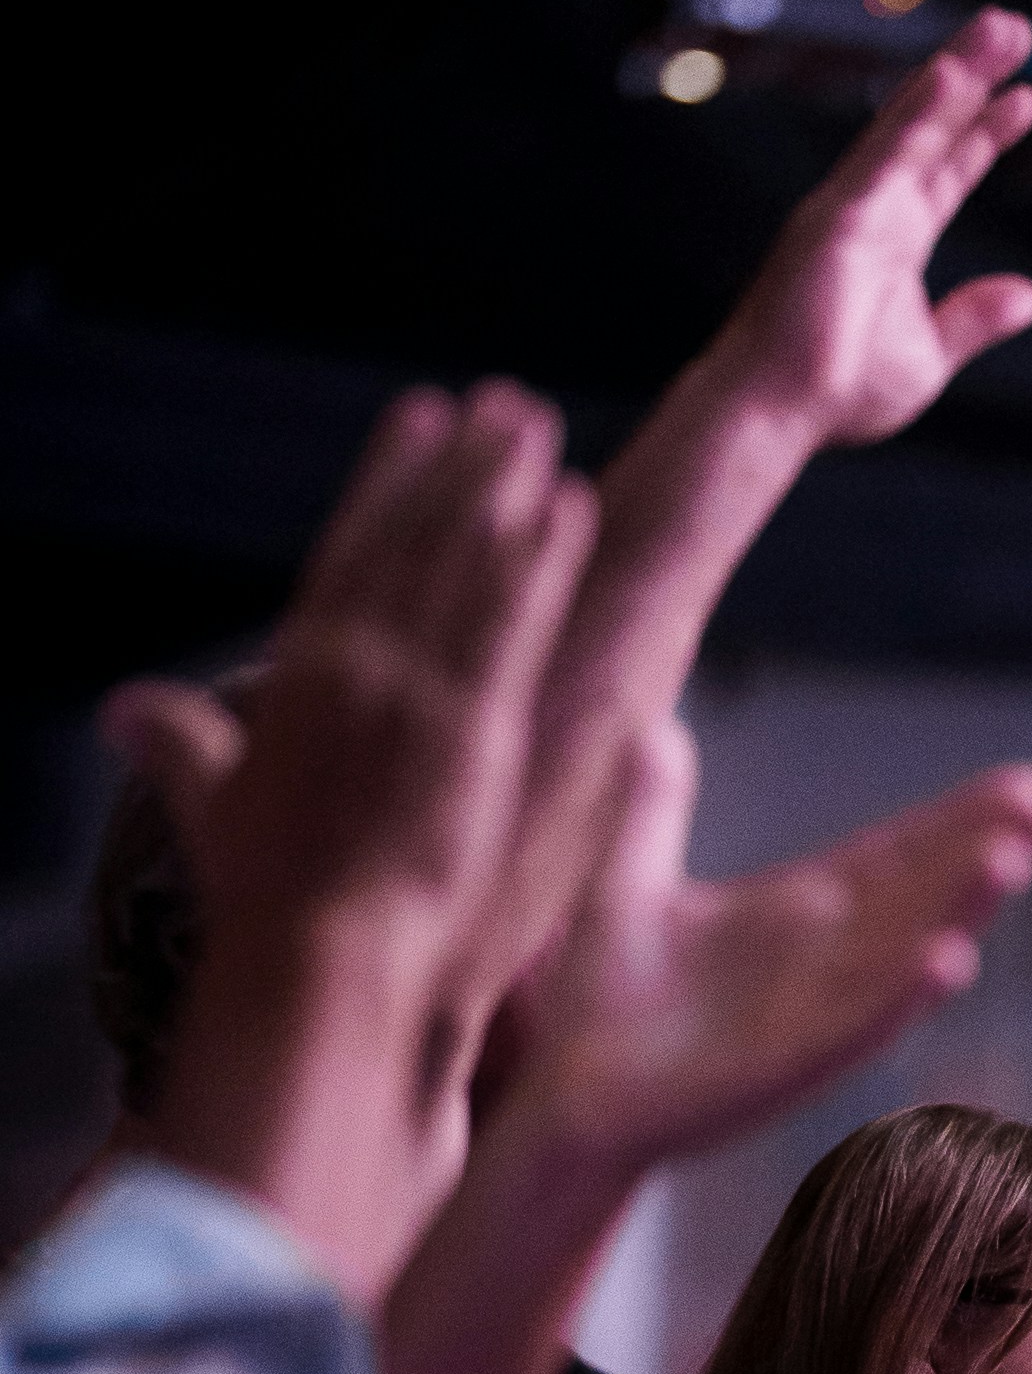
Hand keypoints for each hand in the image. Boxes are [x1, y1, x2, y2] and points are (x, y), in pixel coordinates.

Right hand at [111, 380, 596, 1294]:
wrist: (316, 972)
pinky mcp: (471, 731)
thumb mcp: (212, 815)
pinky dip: (532, 562)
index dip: (386, 482)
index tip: (420, 419)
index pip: (347, 554)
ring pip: (461, 568)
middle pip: (413, 542)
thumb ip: (182, 750)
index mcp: (298, 682)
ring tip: (543, 427)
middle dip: (458, 467)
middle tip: (506, 401)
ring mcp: (413, 694)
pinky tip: (564, 508)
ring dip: (501, 490)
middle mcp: (353, 670)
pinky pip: (507, 627)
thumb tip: (124, 708)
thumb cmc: (268, 913)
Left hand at [498, 726, 1031, 1172]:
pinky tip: (949, 961)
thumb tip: (654, 730)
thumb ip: (653, 810)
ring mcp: (817, 1009)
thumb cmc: (606, 1001)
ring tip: (1011, 862)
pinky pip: (861, 1022)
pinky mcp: (791, 1062)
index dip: (965, 816)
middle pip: (924, 889)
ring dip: (958, 910)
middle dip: (988, 848)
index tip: (1031, 784)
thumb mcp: (629, 884)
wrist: (573, 1097)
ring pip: (905, 950)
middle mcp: (828, 956)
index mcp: (804, 908)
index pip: (902, 849)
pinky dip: (903, 992)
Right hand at [688, 13, 1031, 448]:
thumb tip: (1029, 295)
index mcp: (895, 240)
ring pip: (914, 124)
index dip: (985, 133)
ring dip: (958, 72)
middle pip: (934, 131)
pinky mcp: (842, 216)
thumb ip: (974, 318)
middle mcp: (875, 211)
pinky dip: (921, 111)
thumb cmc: (837, 390)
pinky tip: (953, 73)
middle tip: (1014, 28)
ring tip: (1001, 28)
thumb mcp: (929, 354)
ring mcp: (856, 207)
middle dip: (976, 80)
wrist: (780, 413)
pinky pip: (888, 153)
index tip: (1024, 97)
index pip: (948, 172)